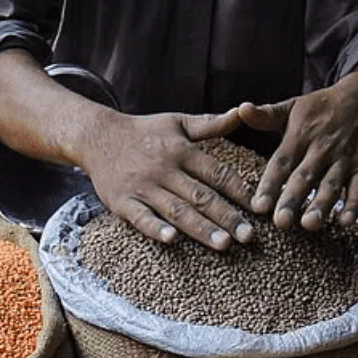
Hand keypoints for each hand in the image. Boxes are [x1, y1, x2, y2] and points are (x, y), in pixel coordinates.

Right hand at [74, 110, 254, 250]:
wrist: (98, 137)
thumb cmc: (144, 131)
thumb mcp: (177, 122)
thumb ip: (211, 124)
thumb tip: (243, 112)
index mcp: (182, 150)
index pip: (217, 172)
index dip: (240, 190)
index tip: (259, 208)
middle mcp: (165, 169)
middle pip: (201, 196)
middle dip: (227, 217)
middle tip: (249, 237)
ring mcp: (144, 187)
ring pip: (177, 210)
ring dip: (201, 228)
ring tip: (223, 245)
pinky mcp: (123, 202)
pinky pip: (141, 218)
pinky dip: (155, 228)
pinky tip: (171, 240)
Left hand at [239, 59, 357, 229]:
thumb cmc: (319, 109)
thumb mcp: (291, 107)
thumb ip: (265, 116)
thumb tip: (241, 110)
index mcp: (300, 136)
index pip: (281, 163)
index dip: (270, 184)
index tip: (258, 206)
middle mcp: (321, 149)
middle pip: (305, 177)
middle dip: (293, 200)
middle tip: (280, 223)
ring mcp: (344, 159)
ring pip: (331, 185)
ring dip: (322, 205)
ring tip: (309, 225)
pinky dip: (354, 205)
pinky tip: (344, 223)